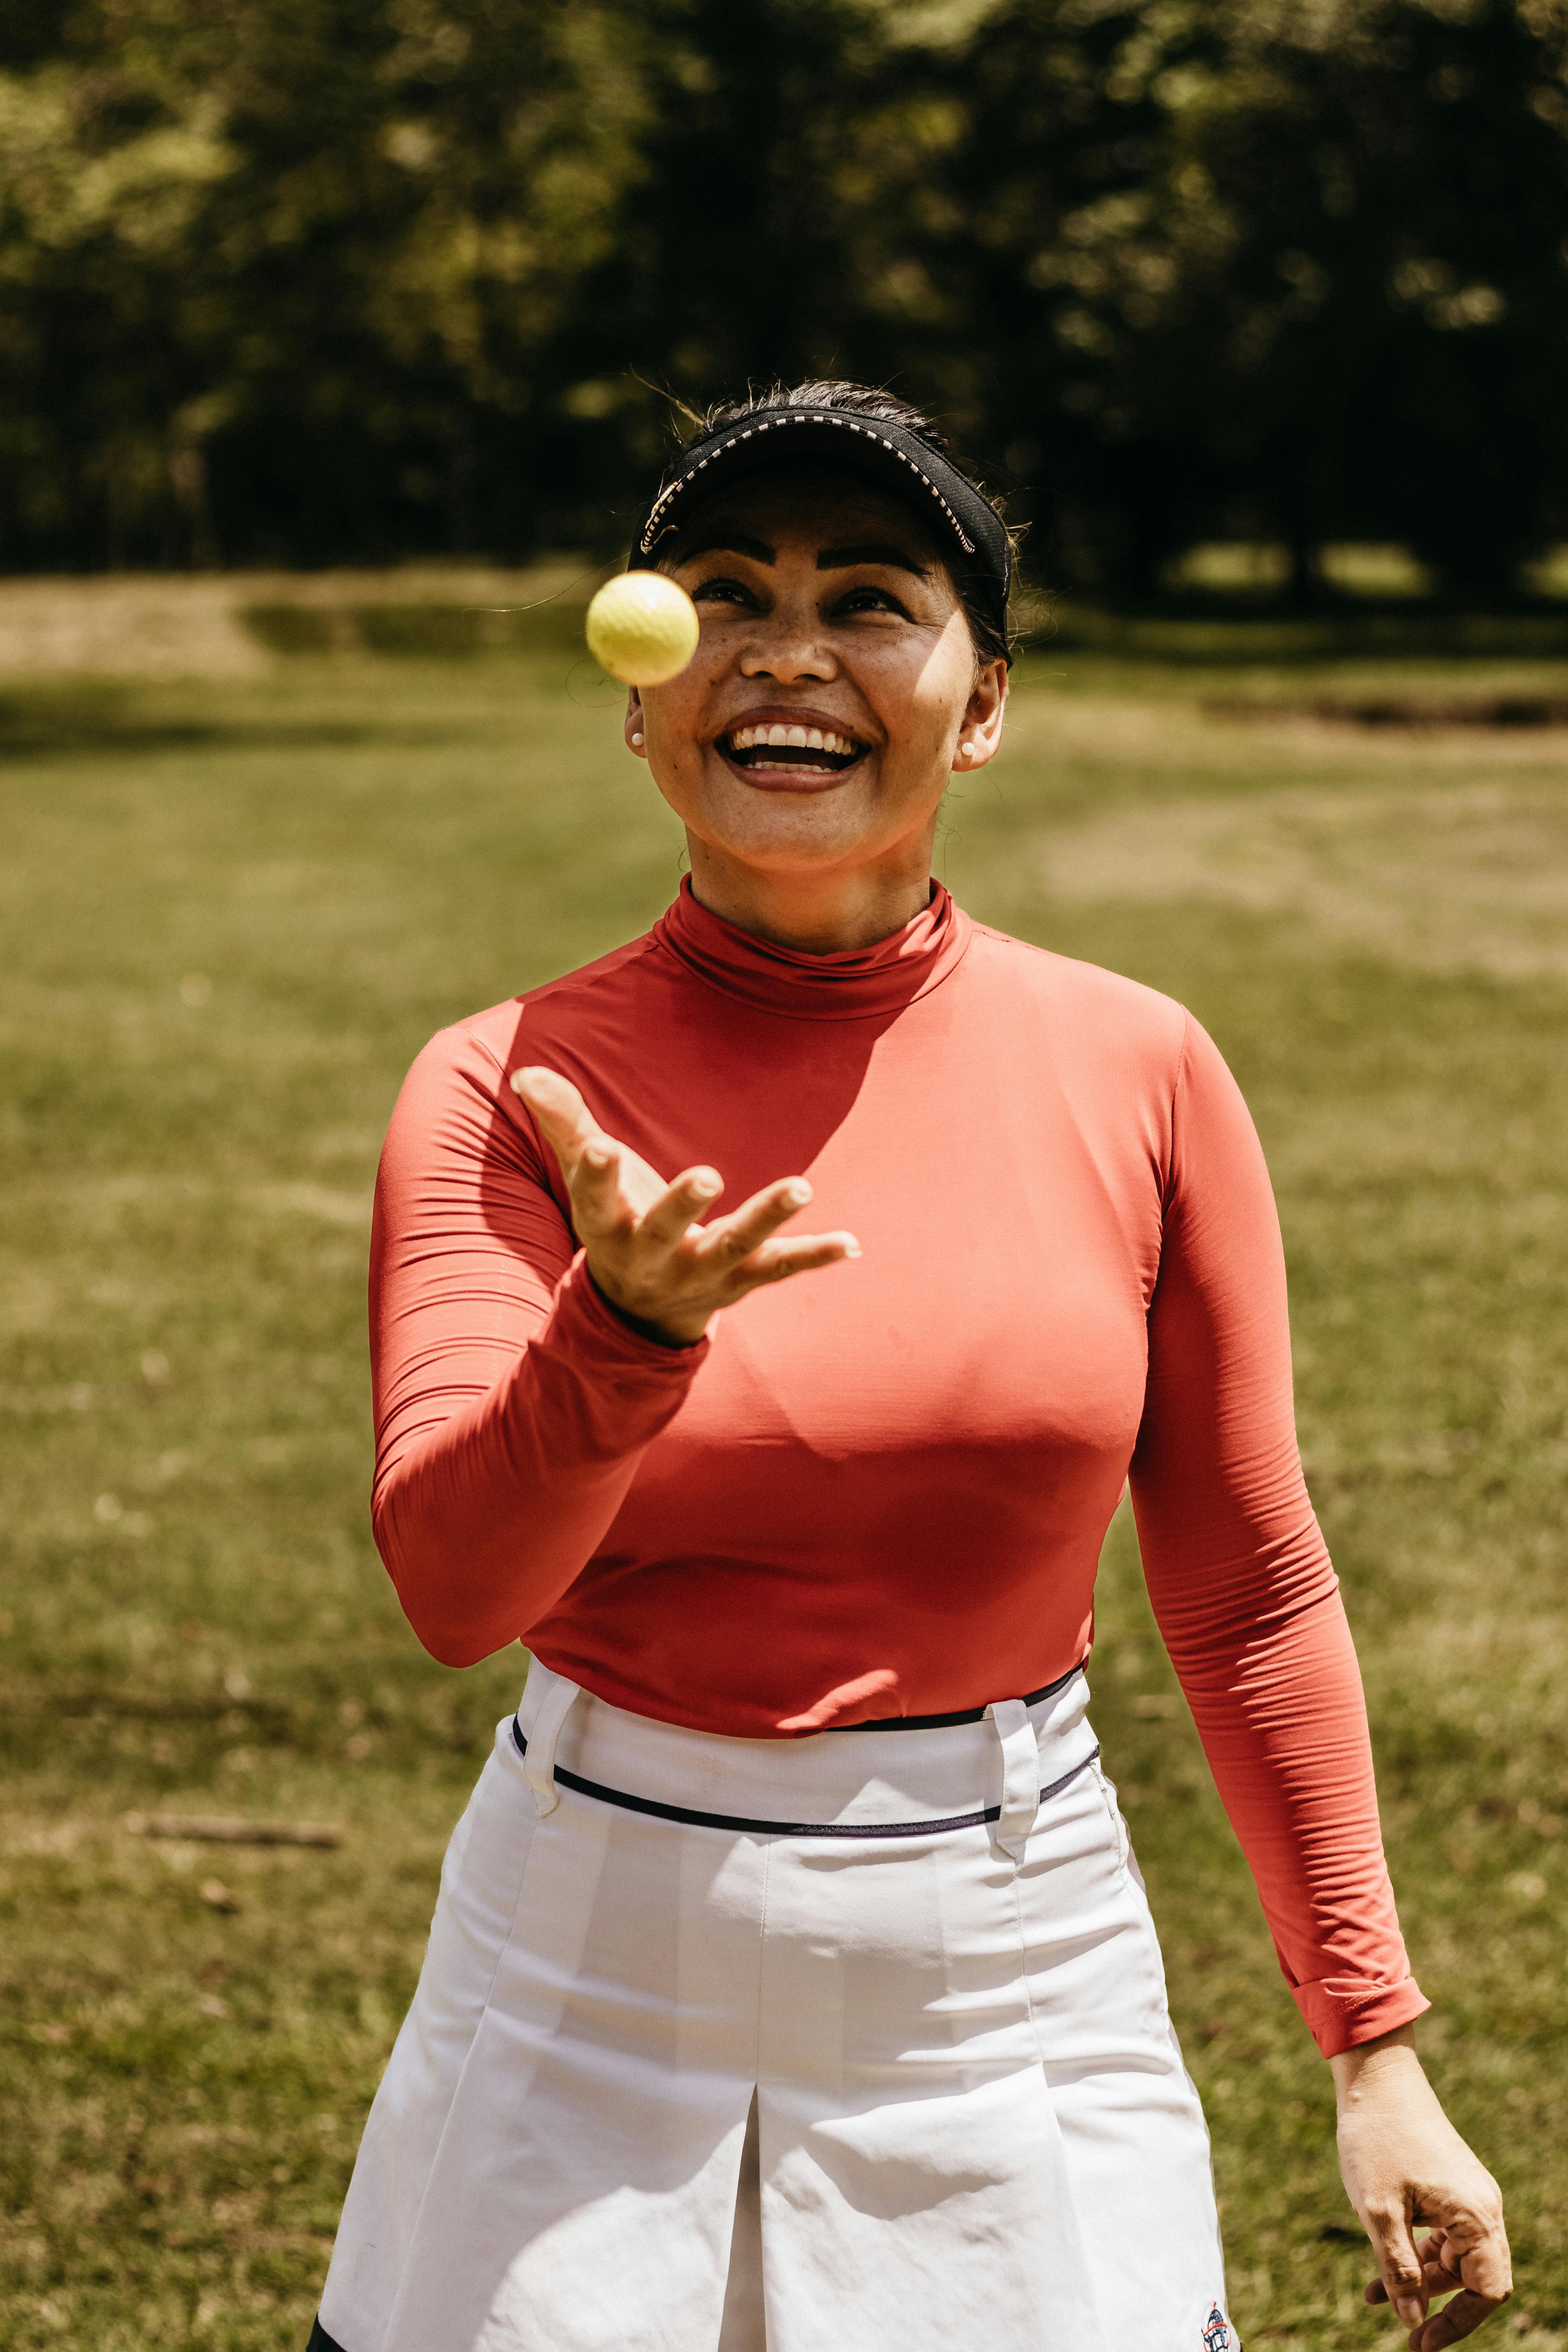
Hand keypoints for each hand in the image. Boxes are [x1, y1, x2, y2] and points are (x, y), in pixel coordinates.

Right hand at [511, 1066, 858, 1344]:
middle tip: (707, 1175)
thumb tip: (526, 1073)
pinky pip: (780, 1268)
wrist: (640, 1311)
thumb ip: (564, 1123)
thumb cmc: (616, 1221)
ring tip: (802, 1187)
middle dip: (683, 1206)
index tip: (599, 1147)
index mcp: (607, 1225)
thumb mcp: (588, 1179)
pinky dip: (814, 1256)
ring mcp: (700, 1271)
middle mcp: (652, 1255)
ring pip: (735, 1247)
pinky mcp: (741, 1280)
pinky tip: (852, 1244)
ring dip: (766, 1218)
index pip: (594, 1199)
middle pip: (665, 1230)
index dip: (596, 1174)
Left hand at [1332, 2028, 1510, 2347]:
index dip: (1459, 2323)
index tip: (1422, 2341)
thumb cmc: (1376, 2139)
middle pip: (1475, 2279)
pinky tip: (1378, 2269)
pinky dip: (1414, 2252)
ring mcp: (1466, 2195)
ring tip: (1371, 2295)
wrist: (1374, 2077)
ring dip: (1418, 2279)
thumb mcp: (1378, 2212)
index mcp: (1475, 2215)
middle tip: (1408, 2333)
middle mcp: (1481, 2207)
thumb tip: (1412, 2320)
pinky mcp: (1448, 2186)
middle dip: (1440, 2306)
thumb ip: (1398, 2270)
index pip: (1488, 2291)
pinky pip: (1440, 2234)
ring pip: (1453, 2258)